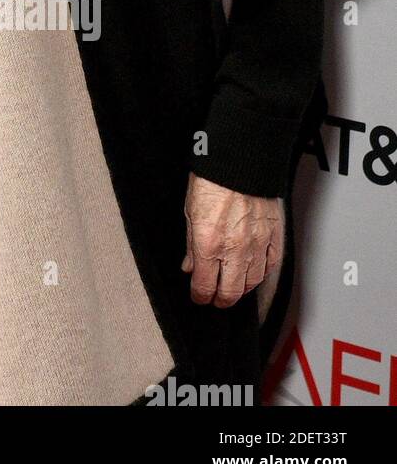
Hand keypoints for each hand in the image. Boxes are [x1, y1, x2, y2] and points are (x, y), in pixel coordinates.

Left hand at [182, 172, 284, 321]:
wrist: (240, 163)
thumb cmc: (212, 181)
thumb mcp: (189, 212)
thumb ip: (190, 244)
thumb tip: (190, 265)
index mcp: (208, 244)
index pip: (205, 285)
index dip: (200, 296)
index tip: (199, 297)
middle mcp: (234, 250)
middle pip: (231, 292)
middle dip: (220, 300)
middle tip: (215, 300)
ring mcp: (257, 246)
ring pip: (252, 283)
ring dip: (241, 290)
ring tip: (233, 288)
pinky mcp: (274, 238)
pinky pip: (270, 266)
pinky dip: (261, 275)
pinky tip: (254, 274)